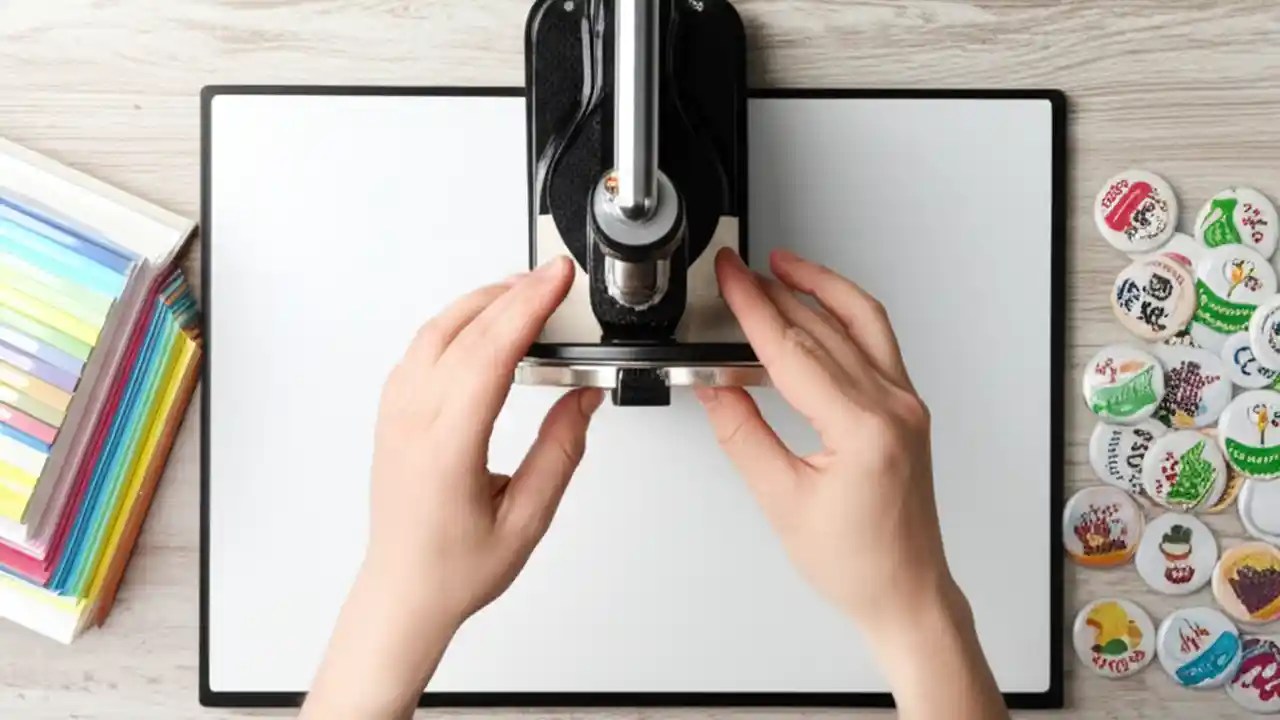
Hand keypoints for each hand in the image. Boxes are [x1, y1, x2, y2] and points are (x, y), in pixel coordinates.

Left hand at [303, 257, 603, 719]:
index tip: (556, 279)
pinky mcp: (393, 413)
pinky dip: (457, 322)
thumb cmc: (456, 567)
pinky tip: (482, 324)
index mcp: (446, 447)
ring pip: (435, 331)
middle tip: (553, 276)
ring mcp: (396, 414)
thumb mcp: (527, 519)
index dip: (526, 307)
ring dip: (482, 303)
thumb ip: (560, 452)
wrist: (404, 591)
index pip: (489, 354)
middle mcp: (413, 422)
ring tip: (525, 293)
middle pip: (462, 331)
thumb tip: (584, 398)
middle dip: (513, 293)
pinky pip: (421, 349)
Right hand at [699, 249, 1006, 719]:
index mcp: (863, 430)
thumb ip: (744, 437)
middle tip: (738, 272)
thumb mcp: (782, 501)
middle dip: (775, 292)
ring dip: (819, 287)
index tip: (730, 279)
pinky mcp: (907, 409)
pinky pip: (878, 343)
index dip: (754, 308)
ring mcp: (906, 405)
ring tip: (783, 266)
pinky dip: (845, 315)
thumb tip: (715, 390)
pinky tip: (821, 307)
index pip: (793, 351)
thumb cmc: (858, 564)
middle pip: (823, 329)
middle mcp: (893, 408)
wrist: (906, 591)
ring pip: (861, 323)